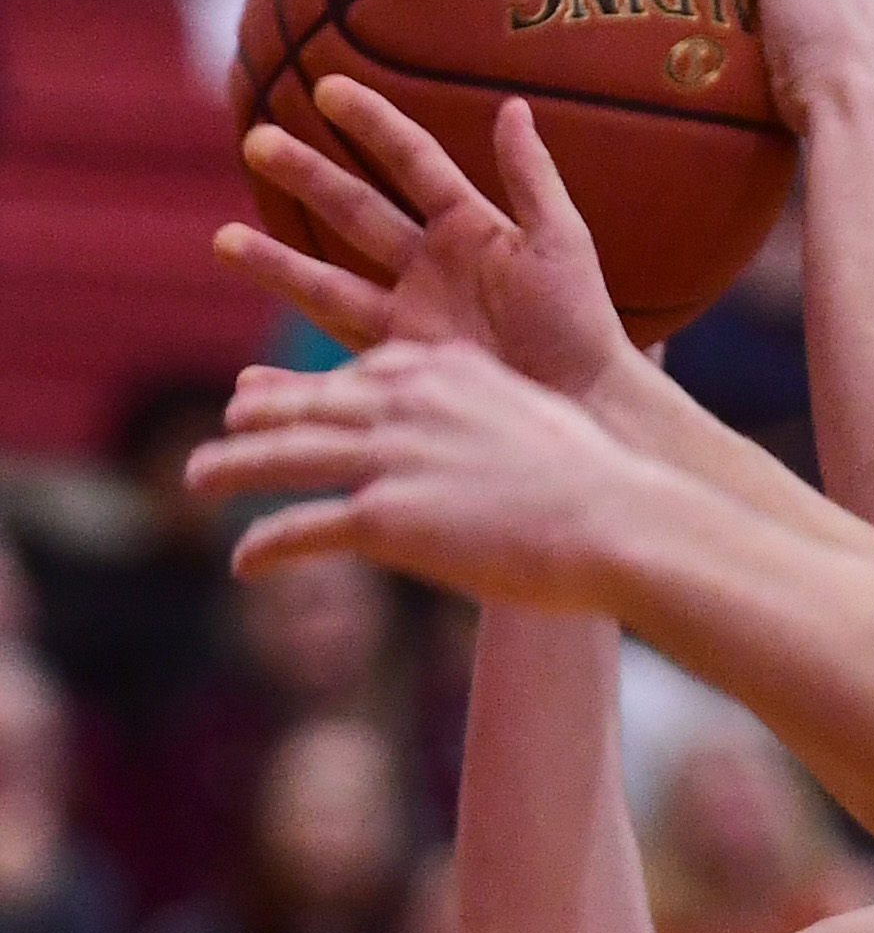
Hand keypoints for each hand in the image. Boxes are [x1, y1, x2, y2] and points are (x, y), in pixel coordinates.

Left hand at [190, 343, 660, 611]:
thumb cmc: (607, 485)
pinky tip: (244, 562)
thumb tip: (535, 429)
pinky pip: (302, 528)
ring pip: (282, 455)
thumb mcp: (551, 419)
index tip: (303, 393)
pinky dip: (266, 545)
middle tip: (230, 422)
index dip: (325, 386)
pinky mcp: (383, 518)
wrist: (617, 523)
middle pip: (309, 402)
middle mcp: (405, 403)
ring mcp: (388, 457)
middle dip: (260, 413)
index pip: (365, 372)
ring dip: (231, 467)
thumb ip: (512, 412)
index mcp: (445, 369)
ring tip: (198, 480)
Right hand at [218, 77, 633, 399]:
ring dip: (278, 264)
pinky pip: (341, 357)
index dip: (372, 124)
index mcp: (470, 226)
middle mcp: (431, 267)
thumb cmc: (584, 324)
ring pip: (331, 282)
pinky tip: (250, 373)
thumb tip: (513, 105)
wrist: (589, 405)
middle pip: (356, 210)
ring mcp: (413, 319)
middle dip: (306, 177)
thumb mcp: (561, 244)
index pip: (412, 161)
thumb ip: (534, 179)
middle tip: (256, 142)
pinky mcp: (405, 368)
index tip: (327, 89)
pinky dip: (296, 372)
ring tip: (221, 241)